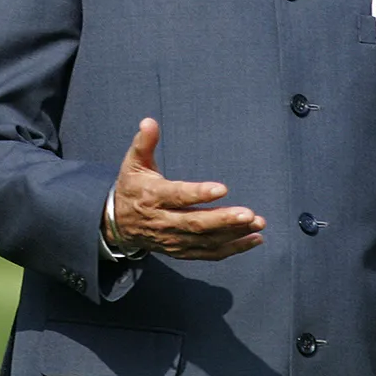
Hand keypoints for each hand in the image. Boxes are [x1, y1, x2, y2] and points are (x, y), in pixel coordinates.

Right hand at [106, 117, 264, 260]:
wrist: (117, 224)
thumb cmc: (131, 187)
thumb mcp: (133, 163)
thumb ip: (144, 143)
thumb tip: (149, 121)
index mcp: (153, 197)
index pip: (178, 196)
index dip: (199, 194)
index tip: (222, 189)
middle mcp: (164, 221)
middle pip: (196, 223)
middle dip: (224, 220)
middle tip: (249, 214)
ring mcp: (174, 239)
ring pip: (206, 240)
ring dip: (234, 234)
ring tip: (258, 223)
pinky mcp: (182, 250)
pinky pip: (209, 253)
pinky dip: (232, 249)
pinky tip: (253, 239)